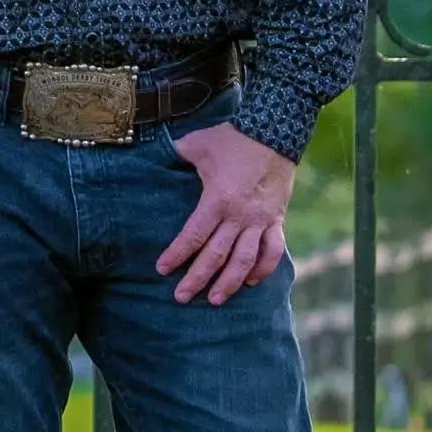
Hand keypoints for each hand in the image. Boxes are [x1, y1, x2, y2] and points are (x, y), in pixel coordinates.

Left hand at [156, 119, 296, 306]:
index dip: (177, 254)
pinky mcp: (277, 219)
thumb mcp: (196, 143)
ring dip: (230, 282)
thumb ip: (174, 154)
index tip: (162, 269)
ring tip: (215, 300)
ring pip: (246, 260)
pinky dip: (264, 268)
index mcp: (217, 200)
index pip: (193, 235)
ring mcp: (261, 220)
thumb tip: (153, 155)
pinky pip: (273, 250)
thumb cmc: (231, 138)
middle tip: (181, 297)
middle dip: (197, 278)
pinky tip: (252, 282)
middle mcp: (240, 216)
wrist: (275, 131)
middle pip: (217, 255)